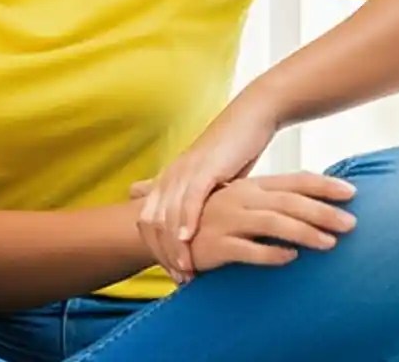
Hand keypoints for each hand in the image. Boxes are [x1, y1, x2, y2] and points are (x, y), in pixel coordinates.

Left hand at [130, 94, 281, 282]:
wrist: (251, 120)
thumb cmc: (232, 153)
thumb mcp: (207, 180)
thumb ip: (191, 199)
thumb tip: (188, 223)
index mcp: (168, 180)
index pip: (147, 221)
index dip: (154, 250)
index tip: (170, 273)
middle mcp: (170, 176)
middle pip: (151, 222)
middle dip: (162, 253)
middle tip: (176, 278)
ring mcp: (185, 171)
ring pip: (168, 214)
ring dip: (174, 245)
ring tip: (183, 269)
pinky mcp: (205, 167)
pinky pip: (190, 198)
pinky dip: (186, 219)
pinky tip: (187, 238)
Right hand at [183, 172, 357, 272]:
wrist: (171, 234)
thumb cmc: (214, 220)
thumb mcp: (243, 204)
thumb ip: (274, 202)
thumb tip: (313, 204)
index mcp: (250, 187)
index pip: (293, 181)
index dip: (323, 185)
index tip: (352, 193)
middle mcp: (240, 199)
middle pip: (289, 202)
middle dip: (322, 212)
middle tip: (351, 223)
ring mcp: (227, 220)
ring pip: (272, 224)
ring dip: (303, 232)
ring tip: (329, 243)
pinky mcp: (217, 244)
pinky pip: (247, 249)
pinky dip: (270, 253)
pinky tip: (290, 258)